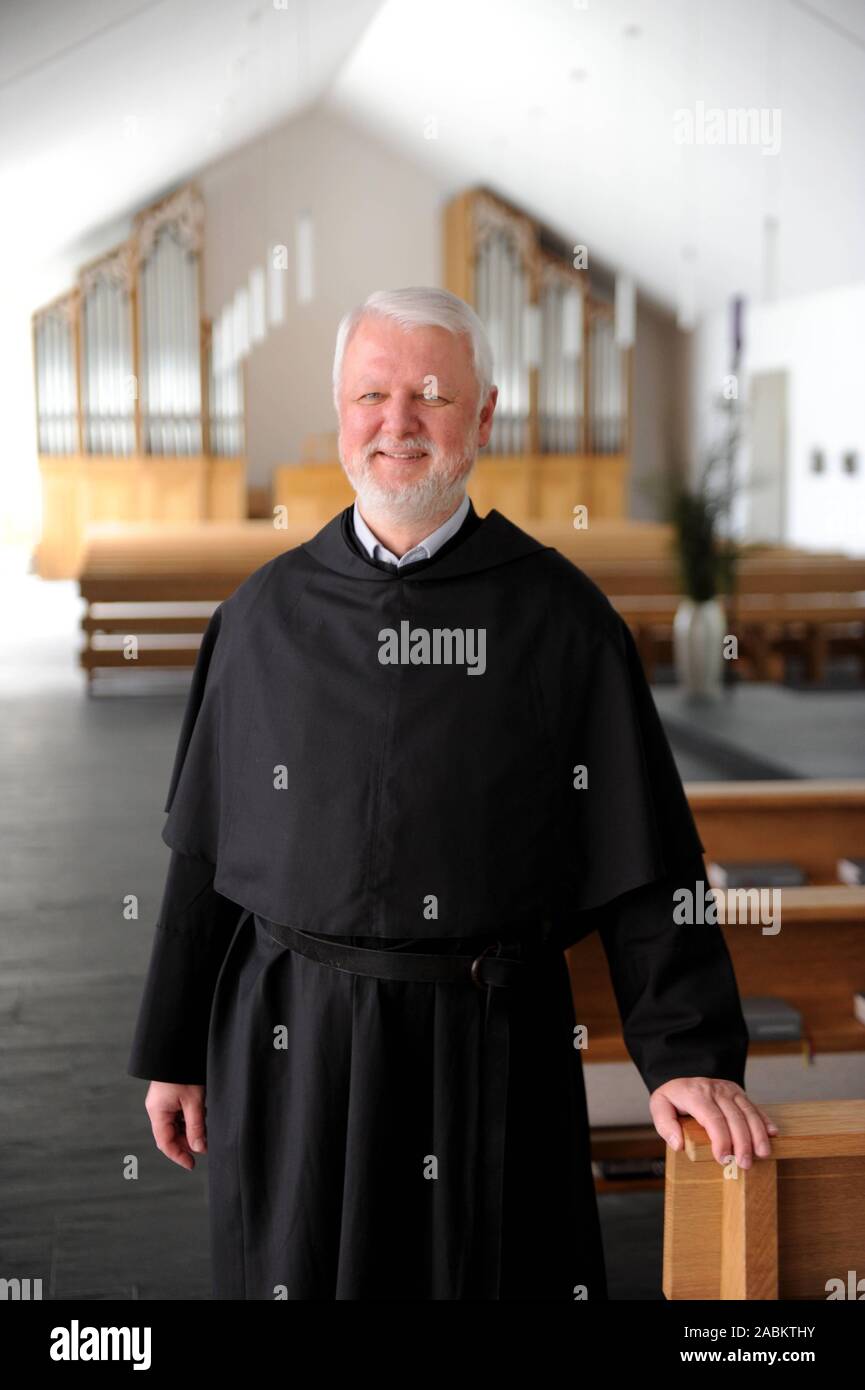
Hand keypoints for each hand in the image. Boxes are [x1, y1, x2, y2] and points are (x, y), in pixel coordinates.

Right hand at [145, 1081, 206, 1169]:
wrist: (179, 1048)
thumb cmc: (184, 1073)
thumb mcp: (194, 1102)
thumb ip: (196, 1127)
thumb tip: (199, 1148)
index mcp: (158, 1112)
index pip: (165, 1143)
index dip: (178, 1156)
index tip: (192, 1164)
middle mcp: (157, 1109)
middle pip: (170, 1134)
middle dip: (187, 1143)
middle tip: (205, 1147)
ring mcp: (162, 1102)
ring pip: (175, 1124)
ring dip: (189, 1130)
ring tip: (206, 1131)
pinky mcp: (169, 1096)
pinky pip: (177, 1114)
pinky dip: (189, 1119)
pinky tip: (202, 1117)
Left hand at [649, 1077, 778, 1168]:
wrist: (683, 1078)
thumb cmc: (673, 1098)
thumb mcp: (659, 1106)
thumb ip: (665, 1124)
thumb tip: (678, 1144)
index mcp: (695, 1094)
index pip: (712, 1117)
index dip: (721, 1139)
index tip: (724, 1159)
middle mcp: (715, 1089)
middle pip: (733, 1117)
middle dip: (742, 1142)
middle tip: (744, 1164)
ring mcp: (729, 1090)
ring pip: (748, 1112)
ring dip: (757, 1134)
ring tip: (762, 1154)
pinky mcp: (739, 1093)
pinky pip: (754, 1106)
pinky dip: (764, 1120)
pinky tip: (772, 1134)